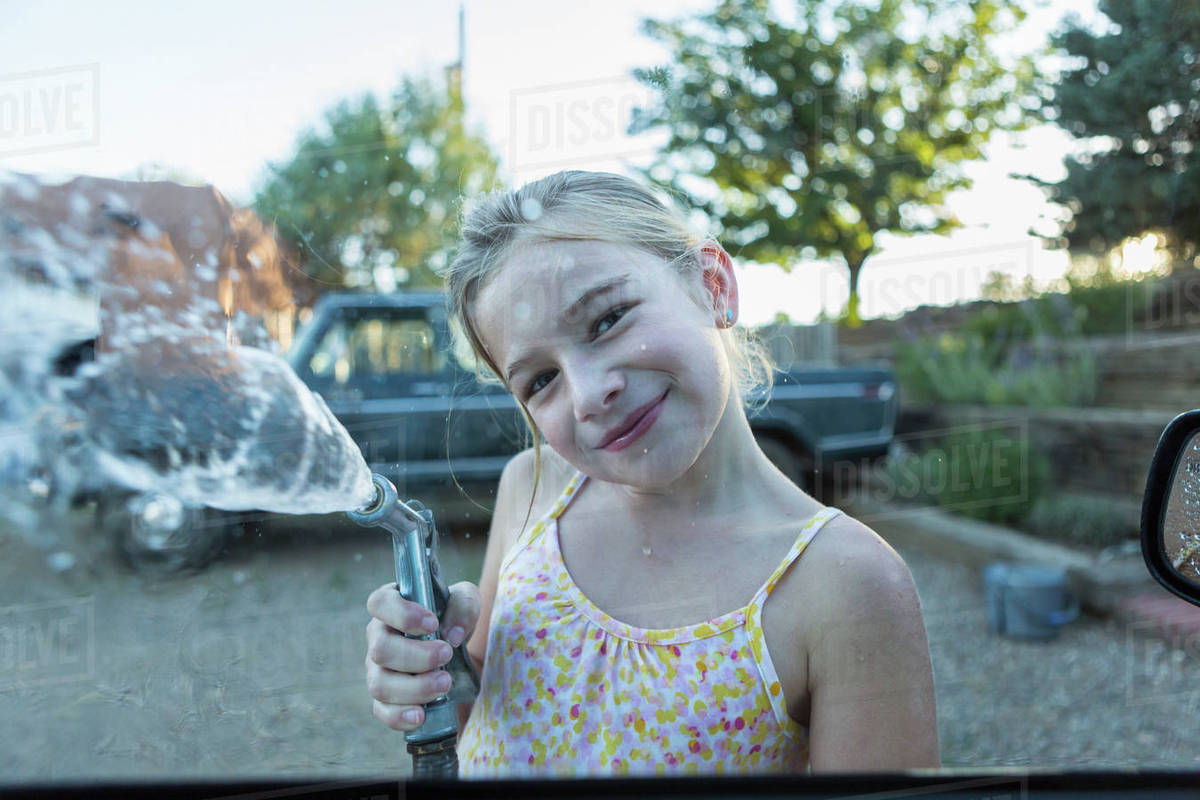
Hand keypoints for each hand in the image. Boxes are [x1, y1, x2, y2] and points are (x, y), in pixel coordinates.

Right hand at [365, 580, 480, 730]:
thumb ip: (463, 607)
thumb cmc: (452, 616)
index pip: (379, 604)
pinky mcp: (384, 697)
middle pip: (380, 649)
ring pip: (380, 684)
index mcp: (391, 606)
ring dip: (415, 687)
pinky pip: (382, 711)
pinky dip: (400, 716)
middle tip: (447, 654)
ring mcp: (377, 669)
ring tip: (445, 683)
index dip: (401, 614)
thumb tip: (452, 635)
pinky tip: (421, 715)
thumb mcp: (466, 601)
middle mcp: (378, 637)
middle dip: (416, 656)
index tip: (432, 624)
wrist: (454, 648)